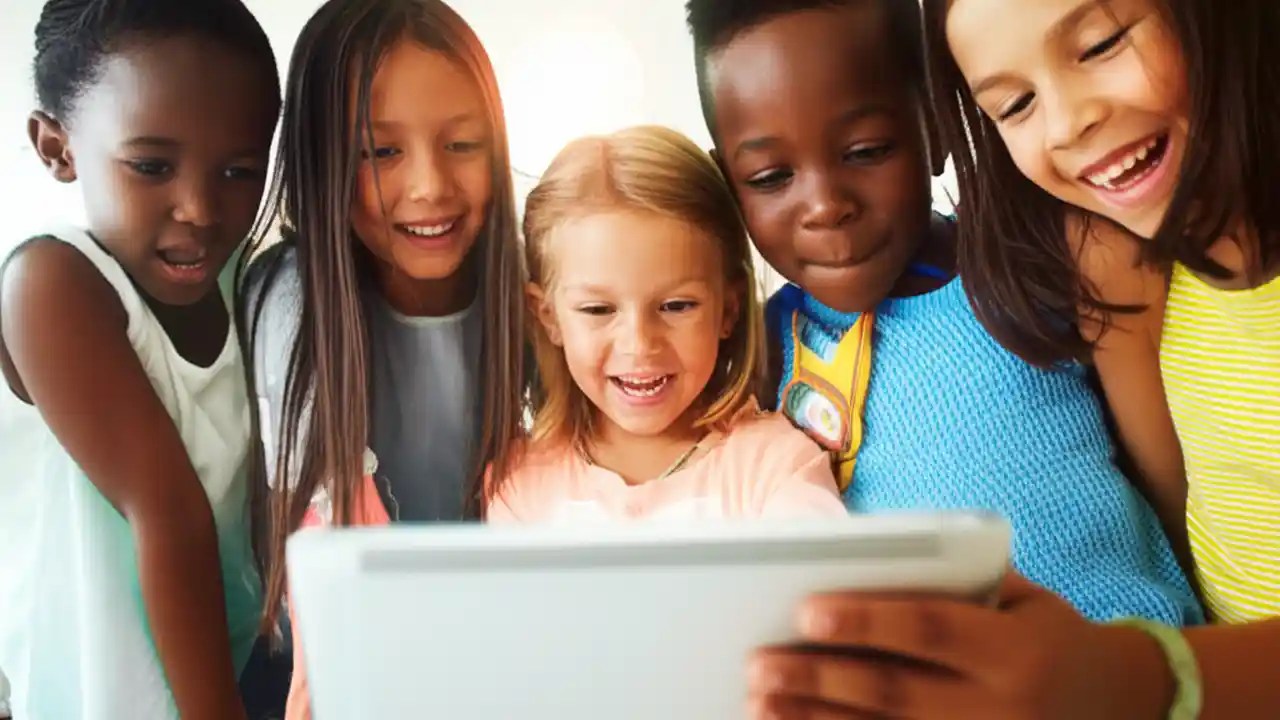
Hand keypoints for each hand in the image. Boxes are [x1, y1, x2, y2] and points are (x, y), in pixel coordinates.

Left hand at [747, 574, 1173, 718]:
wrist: (1121, 702)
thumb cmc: (1049, 635)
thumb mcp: (1021, 601)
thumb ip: (950, 589)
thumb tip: (853, 573)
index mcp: (1016, 651)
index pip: (930, 629)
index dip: (867, 619)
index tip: (805, 609)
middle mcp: (1003, 710)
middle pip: (893, 693)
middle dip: (819, 679)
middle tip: (758, 662)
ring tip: (759, 703)